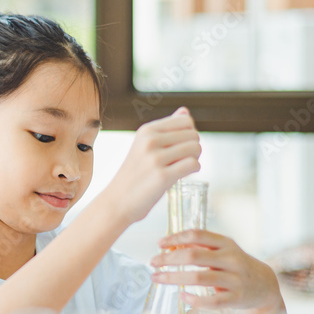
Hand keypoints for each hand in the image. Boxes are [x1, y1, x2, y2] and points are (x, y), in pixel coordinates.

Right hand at [104, 107, 200, 224]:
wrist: (117, 202)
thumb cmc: (134, 175)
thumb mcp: (144, 146)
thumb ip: (166, 129)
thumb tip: (185, 111)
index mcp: (146, 131)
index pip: (185, 120)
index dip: (188, 134)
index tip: (179, 147)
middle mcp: (150, 141)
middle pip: (193, 134)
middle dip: (193, 148)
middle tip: (181, 161)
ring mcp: (155, 159)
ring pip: (195, 148)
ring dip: (194, 159)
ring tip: (181, 168)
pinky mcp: (162, 176)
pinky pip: (193, 165)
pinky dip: (193, 170)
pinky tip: (182, 176)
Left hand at [149, 230, 284, 313]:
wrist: (265, 286)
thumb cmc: (236, 266)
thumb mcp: (223, 251)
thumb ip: (200, 247)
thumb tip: (170, 246)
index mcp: (226, 244)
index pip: (197, 235)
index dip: (175, 238)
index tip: (159, 244)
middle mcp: (231, 259)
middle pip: (193, 255)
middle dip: (169, 259)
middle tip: (152, 262)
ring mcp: (235, 279)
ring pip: (199, 278)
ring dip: (174, 277)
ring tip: (157, 278)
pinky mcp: (236, 298)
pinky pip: (212, 301)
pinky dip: (194, 299)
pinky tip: (181, 295)